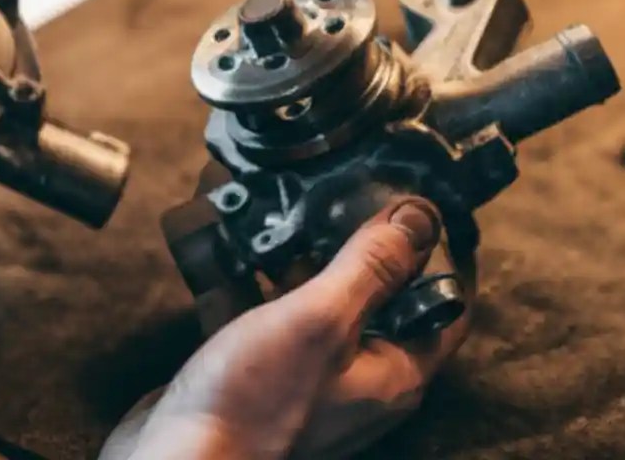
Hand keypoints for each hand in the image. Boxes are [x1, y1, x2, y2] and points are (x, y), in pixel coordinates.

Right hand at [101, 198, 469, 459]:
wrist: (180, 457)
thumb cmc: (253, 403)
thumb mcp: (321, 320)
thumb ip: (372, 268)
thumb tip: (422, 217)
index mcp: (395, 372)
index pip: (444, 304)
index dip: (440, 250)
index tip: (419, 200)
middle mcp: (360, 378)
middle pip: (382, 298)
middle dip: (364, 244)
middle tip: (346, 192)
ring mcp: (310, 378)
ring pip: (322, 303)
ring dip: (306, 258)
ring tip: (289, 209)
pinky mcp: (264, 374)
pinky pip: (273, 316)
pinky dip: (259, 281)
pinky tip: (236, 249)